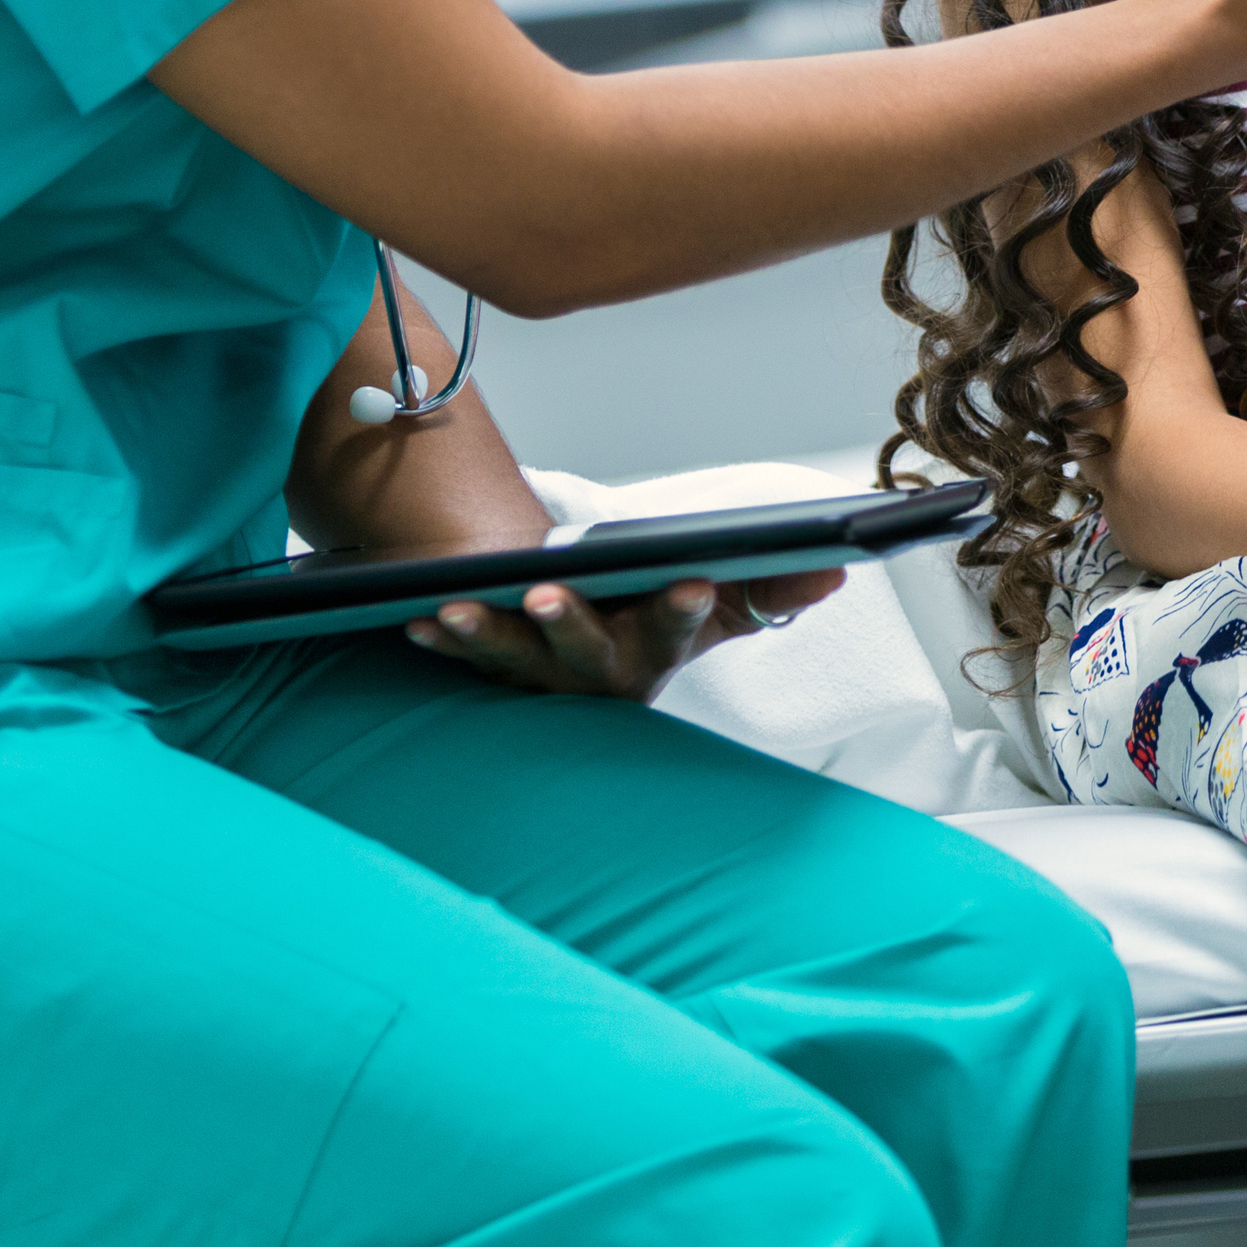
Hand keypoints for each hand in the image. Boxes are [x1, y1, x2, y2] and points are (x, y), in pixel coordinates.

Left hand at [406, 568, 845, 699]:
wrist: (602, 661)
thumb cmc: (663, 618)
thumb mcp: (724, 607)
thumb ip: (773, 588)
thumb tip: (837, 565)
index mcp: (661, 648)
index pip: (680, 626)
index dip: (685, 605)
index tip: (690, 580)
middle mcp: (603, 675)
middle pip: (587, 651)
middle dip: (568, 622)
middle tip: (546, 594)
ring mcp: (547, 682)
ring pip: (514, 663)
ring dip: (484, 635)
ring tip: (450, 607)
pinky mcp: (500, 678)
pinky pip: (467, 665)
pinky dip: (440, 643)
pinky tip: (409, 619)